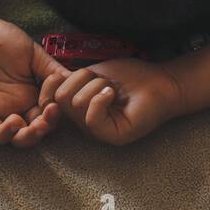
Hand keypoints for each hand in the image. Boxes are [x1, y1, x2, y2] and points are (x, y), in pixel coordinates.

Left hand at [0, 15, 69, 146]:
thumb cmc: (4, 38)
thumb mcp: (32, 52)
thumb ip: (50, 69)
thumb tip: (74, 82)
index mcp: (26, 99)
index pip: (41, 121)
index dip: (48, 121)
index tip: (53, 109)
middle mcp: (7, 110)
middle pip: (20, 136)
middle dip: (30, 136)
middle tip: (37, 126)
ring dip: (5, 135)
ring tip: (14, 122)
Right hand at [39, 57, 180, 145]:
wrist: (161, 82)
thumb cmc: (131, 77)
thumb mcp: (94, 73)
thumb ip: (72, 79)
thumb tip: (52, 80)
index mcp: (77, 109)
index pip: (48, 101)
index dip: (50, 85)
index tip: (59, 73)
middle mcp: (84, 124)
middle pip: (60, 99)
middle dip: (80, 79)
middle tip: (101, 80)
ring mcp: (98, 132)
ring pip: (76, 104)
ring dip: (96, 85)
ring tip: (112, 89)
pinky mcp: (112, 136)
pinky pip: (91, 117)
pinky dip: (101, 98)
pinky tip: (113, 94)